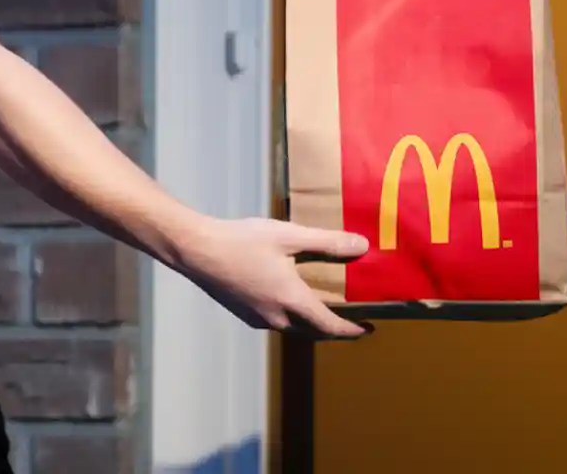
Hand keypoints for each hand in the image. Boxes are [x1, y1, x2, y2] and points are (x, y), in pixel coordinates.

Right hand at [177, 216, 371, 338]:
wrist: (197, 250)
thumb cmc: (243, 241)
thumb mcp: (289, 236)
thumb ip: (327, 242)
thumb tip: (362, 246)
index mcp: (291, 301)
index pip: (330, 327)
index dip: (352, 330)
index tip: (369, 328)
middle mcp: (276, 317)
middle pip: (314, 331)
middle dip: (334, 328)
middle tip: (352, 318)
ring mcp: (258, 318)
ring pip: (294, 327)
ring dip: (312, 322)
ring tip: (324, 305)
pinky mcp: (244, 313)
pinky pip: (276, 321)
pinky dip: (292, 315)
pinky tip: (290, 296)